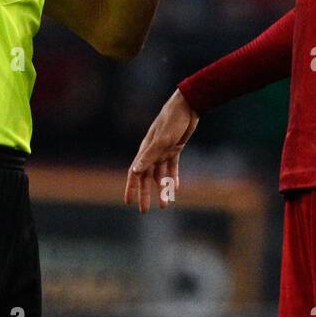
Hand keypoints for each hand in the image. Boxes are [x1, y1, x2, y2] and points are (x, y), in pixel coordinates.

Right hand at [125, 89, 199, 212]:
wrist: (187, 106)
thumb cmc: (172, 121)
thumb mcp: (162, 140)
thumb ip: (149, 156)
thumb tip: (135, 171)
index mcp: (145, 150)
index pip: (135, 173)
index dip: (131, 188)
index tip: (128, 202)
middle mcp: (152, 152)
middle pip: (146, 177)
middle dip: (145, 194)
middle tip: (145, 210)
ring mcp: (164, 150)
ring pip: (160, 175)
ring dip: (161, 189)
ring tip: (164, 205)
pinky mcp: (176, 148)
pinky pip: (172, 167)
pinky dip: (173, 177)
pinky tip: (176, 188)